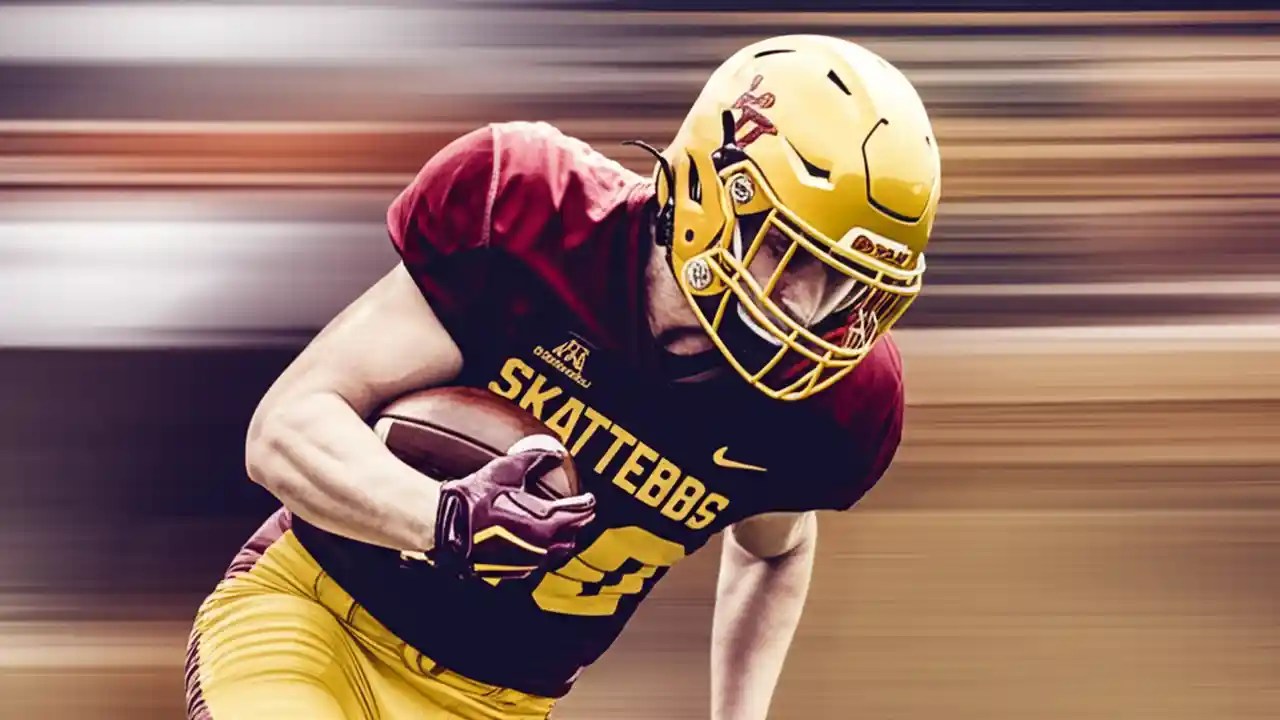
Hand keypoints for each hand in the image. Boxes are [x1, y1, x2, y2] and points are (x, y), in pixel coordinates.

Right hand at [429, 435, 594, 579]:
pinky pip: (538, 562)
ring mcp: (528, 562)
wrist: (446, 530)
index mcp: (545, 523)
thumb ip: (534, 458)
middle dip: (577, 523)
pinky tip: (535, 539)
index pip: (578, 514)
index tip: (589, 499)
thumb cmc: (473, 500)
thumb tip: (556, 452)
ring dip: (561, 539)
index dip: (586, 504)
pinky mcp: (514, 571)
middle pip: (572, 536)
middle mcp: (541, 547)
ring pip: (556, 553)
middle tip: (578, 511)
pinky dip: (543, 550)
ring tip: (559, 526)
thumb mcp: (505, 471)